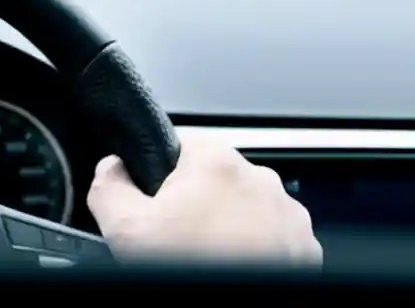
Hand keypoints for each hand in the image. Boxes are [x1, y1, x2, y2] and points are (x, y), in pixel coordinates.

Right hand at [87, 134, 321, 266]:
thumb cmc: (190, 268)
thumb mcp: (124, 228)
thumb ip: (109, 185)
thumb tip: (112, 168)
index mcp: (216, 161)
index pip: (180, 146)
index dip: (160, 177)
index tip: (157, 208)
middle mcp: (261, 180)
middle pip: (213, 180)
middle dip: (197, 205)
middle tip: (179, 240)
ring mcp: (289, 216)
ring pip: (245, 210)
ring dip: (229, 227)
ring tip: (209, 256)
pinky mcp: (304, 247)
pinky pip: (273, 238)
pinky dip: (256, 250)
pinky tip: (234, 266)